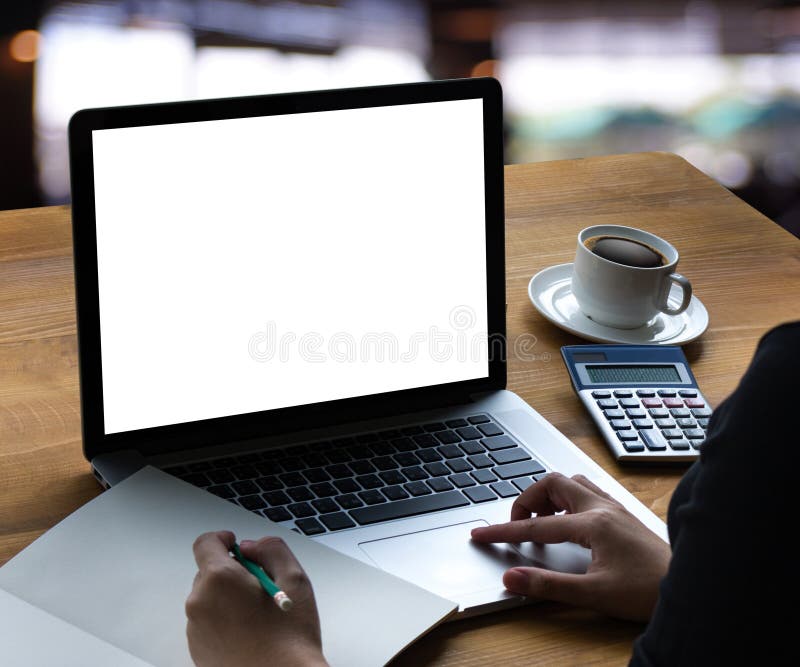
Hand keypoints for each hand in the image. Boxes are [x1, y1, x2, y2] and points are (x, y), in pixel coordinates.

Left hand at [186, 531, 327, 666]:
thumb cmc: (289, 638)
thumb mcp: (294, 579)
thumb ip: (272, 549)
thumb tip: (251, 546)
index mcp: (220, 580)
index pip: (206, 543)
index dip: (223, 539)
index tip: (237, 544)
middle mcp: (200, 603)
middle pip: (210, 571)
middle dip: (233, 572)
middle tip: (261, 586)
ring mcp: (195, 629)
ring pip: (210, 597)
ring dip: (229, 597)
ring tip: (258, 615)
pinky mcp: (197, 650)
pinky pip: (208, 621)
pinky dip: (224, 619)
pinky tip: (249, 632)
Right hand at [471, 472, 669, 621]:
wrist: (690, 587)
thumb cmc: (648, 591)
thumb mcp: (593, 594)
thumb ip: (548, 585)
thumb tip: (513, 578)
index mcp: (593, 523)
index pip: (536, 524)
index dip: (503, 531)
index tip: (481, 535)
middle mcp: (603, 507)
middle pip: (553, 482)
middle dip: (527, 499)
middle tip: (518, 525)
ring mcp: (614, 508)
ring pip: (572, 482)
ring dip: (549, 495)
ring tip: (541, 521)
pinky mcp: (622, 515)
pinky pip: (586, 492)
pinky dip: (567, 500)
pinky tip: (568, 523)